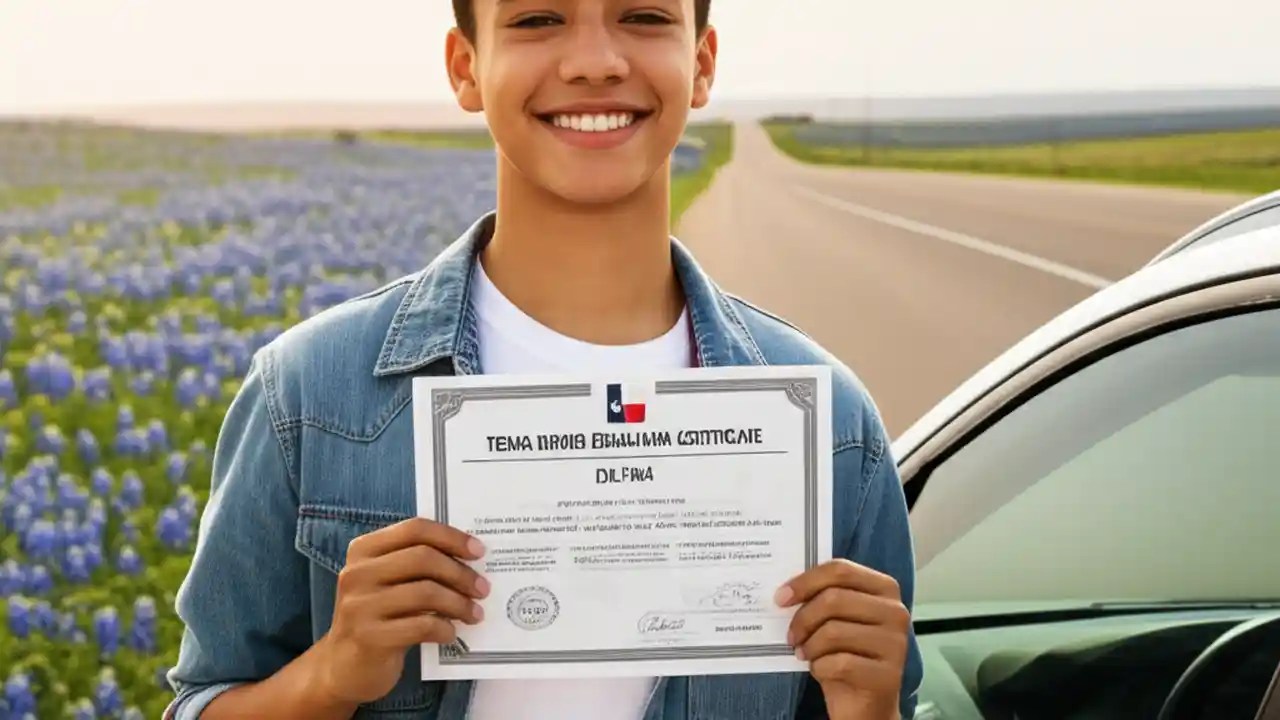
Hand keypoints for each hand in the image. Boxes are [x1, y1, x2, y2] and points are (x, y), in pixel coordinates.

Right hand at [315, 518, 489, 706]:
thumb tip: (469, 557)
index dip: (451, 537)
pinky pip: (421, 626)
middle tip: (482, 588)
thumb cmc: (377, 617)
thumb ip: (416, 564)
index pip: (414, 529)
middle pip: (423, 558)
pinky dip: (445, 628)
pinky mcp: (370, 637)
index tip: (478, 551)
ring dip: (459, 603)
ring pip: (426, 592)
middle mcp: (357, 573)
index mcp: (363, 550)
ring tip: (475, 613)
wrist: (344, 667)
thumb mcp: (386, 583)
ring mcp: (360, 605)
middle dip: (460, 573)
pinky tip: (451, 634)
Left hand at [776, 560, 910, 719]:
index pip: (840, 569)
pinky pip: (839, 663)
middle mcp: (895, 612)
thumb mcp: (837, 619)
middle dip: (803, 618)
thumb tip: (784, 591)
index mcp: (884, 588)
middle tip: (790, 636)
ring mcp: (895, 643)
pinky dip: (820, 668)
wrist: (865, 702)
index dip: (805, 581)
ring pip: (833, 632)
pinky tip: (822, 670)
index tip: (781, 597)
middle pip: (833, 599)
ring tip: (805, 654)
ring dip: (810, 646)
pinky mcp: (887, 674)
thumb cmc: (847, 654)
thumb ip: (822, 598)